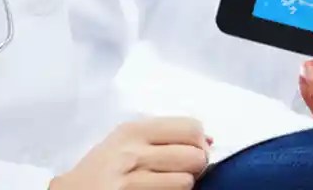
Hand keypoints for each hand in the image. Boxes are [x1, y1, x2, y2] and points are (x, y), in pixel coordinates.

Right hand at [49, 117, 212, 189]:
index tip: (191, 153)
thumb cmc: (103, 169)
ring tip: (165, 186)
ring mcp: (130, 181)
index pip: (191, 128)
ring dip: (183, 187)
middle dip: (196, 167)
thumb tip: (209, 140)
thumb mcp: (126, 142)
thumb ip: (164, 136)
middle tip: (183, 173)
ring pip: (186, 182)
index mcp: (133, 131)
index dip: (199, 143)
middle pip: (195, 156)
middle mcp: (132, 153)